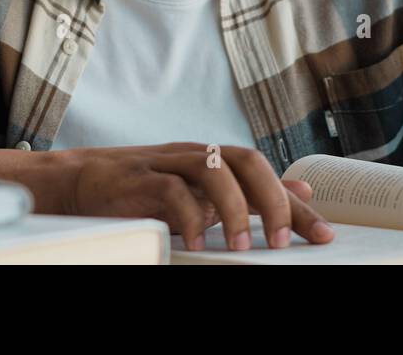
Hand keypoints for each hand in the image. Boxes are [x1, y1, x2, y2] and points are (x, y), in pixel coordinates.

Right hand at [54, 142, 334, 250]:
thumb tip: (299, 192)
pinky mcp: (139, 179)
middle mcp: (196, 156)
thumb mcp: (200, 193)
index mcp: (213, 161)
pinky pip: (172, 190)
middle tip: (282, 243)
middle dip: (272, 200)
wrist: (78, 182)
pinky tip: (198, 242)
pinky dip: (190, 216)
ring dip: (234, 208)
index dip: (296, 204)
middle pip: (247, 160)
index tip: (324, 235)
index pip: (265, 174)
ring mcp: (167, 163)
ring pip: (214, 168)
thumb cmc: (142, 192)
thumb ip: (246, 192)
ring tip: (241, 246)